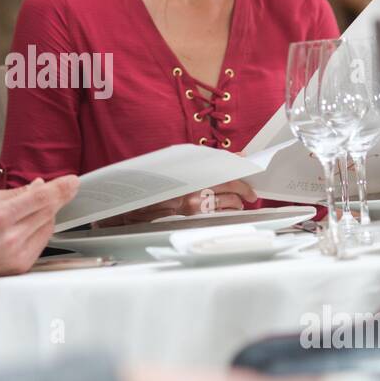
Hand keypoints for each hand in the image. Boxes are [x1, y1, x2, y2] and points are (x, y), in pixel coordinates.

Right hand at [0, 176, 78, 299]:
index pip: (40, 198)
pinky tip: (30, 226)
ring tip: (31, 211)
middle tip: (64, 188)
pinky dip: (42, 229)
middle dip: (58, 197)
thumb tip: (39, 186)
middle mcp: (12, 237)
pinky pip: (44, 240)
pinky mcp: (24, 265)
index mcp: (1, 216)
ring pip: (49, 225)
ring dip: (48, 213)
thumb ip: (15, 192)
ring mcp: (19, 253)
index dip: (60, 188)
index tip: (72, 181)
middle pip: (49, 211)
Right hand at [95, 178, 257, 226]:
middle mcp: (193, 195)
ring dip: (236, 204)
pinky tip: (226, 211)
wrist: (130, 209)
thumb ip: (202, 163)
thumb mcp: (176, 168)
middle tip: (249, 194)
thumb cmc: (152, 188)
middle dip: (243, 193)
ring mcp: (193, 211)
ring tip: (237, 203)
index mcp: (191, 177)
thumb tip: (231, 158)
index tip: (248, 176)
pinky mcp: (191, 222)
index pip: (226, 176)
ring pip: (227, 207)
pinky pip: (218, 217)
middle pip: (231, 192)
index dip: (240, 176)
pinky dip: (226, 213)